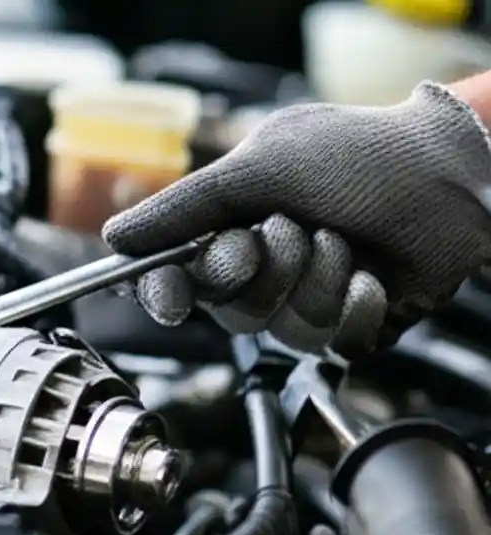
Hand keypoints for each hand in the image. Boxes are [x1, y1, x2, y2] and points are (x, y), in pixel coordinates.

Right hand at [103, 82, 490, 356]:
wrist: (453, 179)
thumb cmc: (363, 158)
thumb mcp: (261, 167)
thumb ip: (183, 206)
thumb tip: (116, 236)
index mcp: (231, 226)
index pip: (174, 275)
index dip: (165, 292)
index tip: (171, 297)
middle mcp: (264, 267)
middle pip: (225, 307)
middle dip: (260, 269)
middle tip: (288, 229)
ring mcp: (306, 299)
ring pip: (279, 328)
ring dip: (315, 278)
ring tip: (343, 238)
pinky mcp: (348, 327)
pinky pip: (332, 340)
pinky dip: (355, 301)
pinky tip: (373, 272)